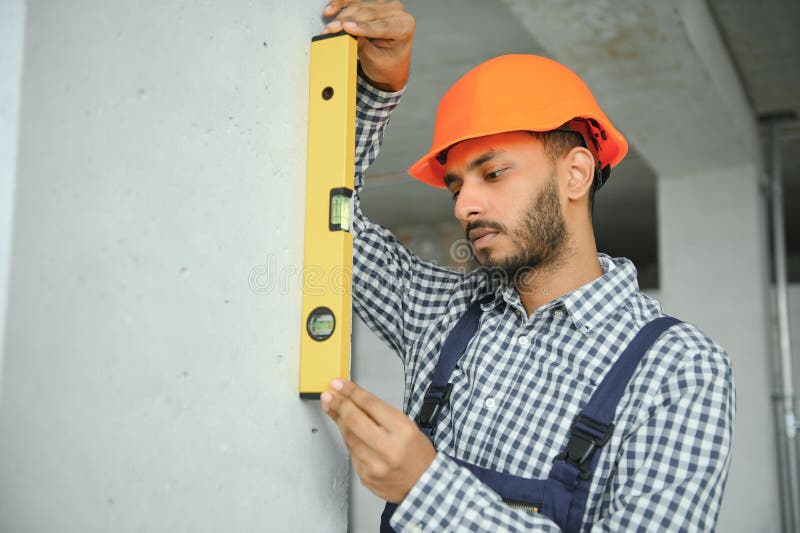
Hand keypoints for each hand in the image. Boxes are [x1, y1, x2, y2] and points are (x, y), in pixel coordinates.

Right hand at [321, 1, 414, 90]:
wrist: (390, 67)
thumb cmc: (388, 64)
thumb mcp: (377, 60)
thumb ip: (364, 47)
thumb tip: (349, 35)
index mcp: (404, 26)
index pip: (382, 25)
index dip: (363, 27)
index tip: (347, 28)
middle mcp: (396, 13)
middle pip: (369, 14)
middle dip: (347, 22)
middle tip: (332, 30)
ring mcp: (384, 7)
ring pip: (359, 7)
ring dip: (341, 16)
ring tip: (329, 27)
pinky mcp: (371, 6)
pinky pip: (354, 1)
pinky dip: (341, 4)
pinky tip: (331, 10)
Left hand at [321, 379, 435, 502]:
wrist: (424, 484)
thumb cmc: (417, 454)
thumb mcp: (408, 426)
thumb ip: (381, 414)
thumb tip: (354, 400)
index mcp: (402, 430)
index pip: (370, 404)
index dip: (351, 391)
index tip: (339, 383)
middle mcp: (388, 448)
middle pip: (354, 419)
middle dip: (338, 403)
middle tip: (329, 394)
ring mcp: (375, 465)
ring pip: (348, 436)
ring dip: (337, 419)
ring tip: (332, 408)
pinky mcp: (366, 476)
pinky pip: (350, 452)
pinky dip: (347, 438)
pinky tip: (344, 429)